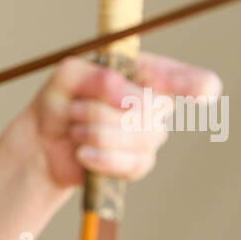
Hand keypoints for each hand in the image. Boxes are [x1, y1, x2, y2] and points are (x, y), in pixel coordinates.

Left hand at [17, 52, 222, 189]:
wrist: (41, 141)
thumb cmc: (60, 100)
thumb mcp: (68, 76)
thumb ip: (96, 76)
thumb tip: (129, 99)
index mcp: (150, 74)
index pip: (197, 82)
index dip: (197, 87)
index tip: (199, 96)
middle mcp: (158, 105)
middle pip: (150, 108)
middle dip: (101, 109)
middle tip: (75, 108)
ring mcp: (151, 137)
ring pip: (138, 137)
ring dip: (95, 132)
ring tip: (75, 129)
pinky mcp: (137, 165)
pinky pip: (131, 164)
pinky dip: (100, 157)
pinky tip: (82, 153)